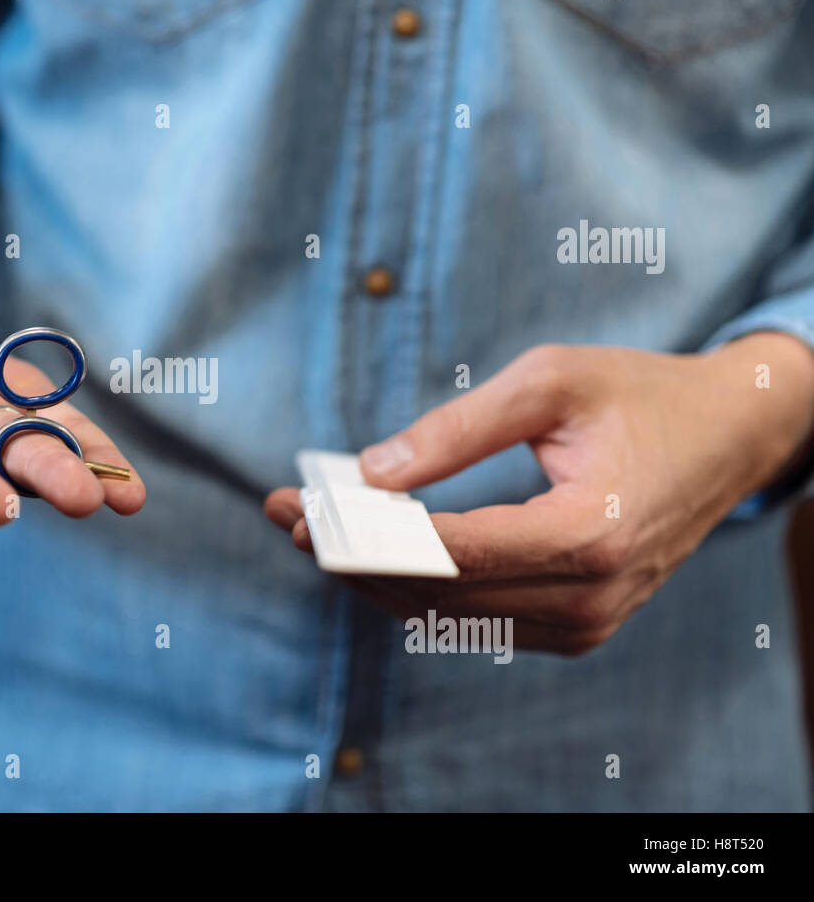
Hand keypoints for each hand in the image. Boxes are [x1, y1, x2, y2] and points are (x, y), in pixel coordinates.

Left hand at [265, 336, 813, 653]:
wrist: (728, 439)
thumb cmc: (640, 396)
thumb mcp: (549, 382)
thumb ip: (456, 428)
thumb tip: (369, 471)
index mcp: (588, 535)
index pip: (445, 555)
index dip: (359, 537)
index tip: (294, 510)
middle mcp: (587, 599)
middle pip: (434, 594)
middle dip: (348, 557)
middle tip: (283, 516)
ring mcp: (584, 625)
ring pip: (446, 615)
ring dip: (372, 575)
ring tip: (311, 528)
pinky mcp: (575, 629)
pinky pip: (473, 617)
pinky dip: (416, 586)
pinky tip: (372, 549)